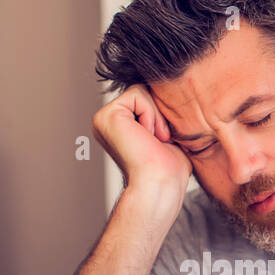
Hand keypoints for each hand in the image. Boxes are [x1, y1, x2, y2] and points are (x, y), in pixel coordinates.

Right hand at [92, 84, 192, 219]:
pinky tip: (148, 136)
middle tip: (160, 140)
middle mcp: (108, 122)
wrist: (161, 184)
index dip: (162, 115)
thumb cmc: (169, 169)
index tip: (164, 141)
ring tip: (155, 139)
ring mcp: (104, 118)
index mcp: (120, 127)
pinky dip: (150, 113)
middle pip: (144, 91)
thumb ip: (160, 113)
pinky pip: (137, 93)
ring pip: (141, 90)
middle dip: (159, 113)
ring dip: (156, 115)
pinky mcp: (107, 115)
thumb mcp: (167, 134)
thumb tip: (169, 92)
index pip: (147, 98)